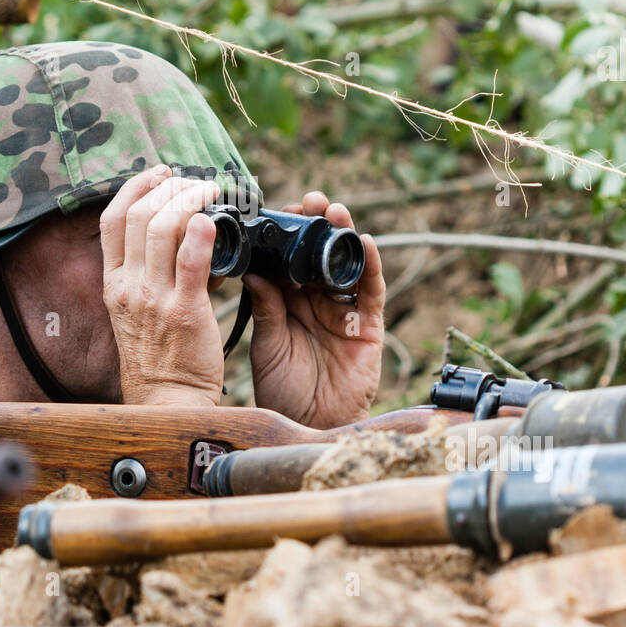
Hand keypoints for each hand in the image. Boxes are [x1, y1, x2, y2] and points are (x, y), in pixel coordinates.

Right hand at [100, 165, 222, 406]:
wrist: (166, 403)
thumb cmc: (157, 358)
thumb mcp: (135, 311)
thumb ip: (150, 273)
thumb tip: (187, 237)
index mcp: (114, 283)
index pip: (112, 219)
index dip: (136, 187)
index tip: (160, 174)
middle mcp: (129, 287)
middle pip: (138, 215)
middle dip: (169, 187)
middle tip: (195, 182)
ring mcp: (154, 299)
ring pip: (162, 228)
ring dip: (190, 200)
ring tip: (211, 192)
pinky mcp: (185, 312)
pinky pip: (192, 263)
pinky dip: (202, 234)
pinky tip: (213, 220)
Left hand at [245, 191, 384, 428]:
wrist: (307, 426)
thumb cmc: (282, 390)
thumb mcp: (267, 345)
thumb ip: (266, 308)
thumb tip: (253, 270)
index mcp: (287, 302)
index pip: (288, 259)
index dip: (285, 235)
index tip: (276, 210)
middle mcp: (315, 300)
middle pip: (318, 254)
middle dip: (315, 226)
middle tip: (309, 200)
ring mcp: (343, 311)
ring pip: (345, 264)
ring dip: (343, 236)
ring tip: (335, 211)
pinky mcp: (367, 325)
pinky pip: (371, 290)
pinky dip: (371, 265)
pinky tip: (366, 242)